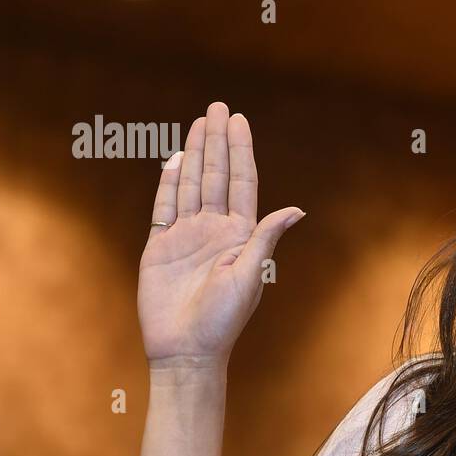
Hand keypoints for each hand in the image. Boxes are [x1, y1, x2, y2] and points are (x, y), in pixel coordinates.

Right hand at [138, 101, 303, 366]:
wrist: (186, 348)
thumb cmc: (223, 319)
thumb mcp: (250, 275)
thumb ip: (265, 238)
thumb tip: (295, 210)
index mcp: (240, 234)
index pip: (241, 182)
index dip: (240, 151)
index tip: (238, 121)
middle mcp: (214, 230)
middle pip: (215, 175)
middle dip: (216, 141)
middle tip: (217, 107)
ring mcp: (186, 236)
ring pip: (190, 184)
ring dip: (194, 154)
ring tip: (198, 123)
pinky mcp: (160, 246)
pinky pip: (164, 207)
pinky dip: (167, 183)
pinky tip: (173, 160)